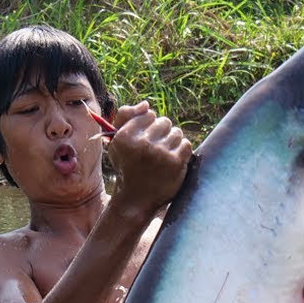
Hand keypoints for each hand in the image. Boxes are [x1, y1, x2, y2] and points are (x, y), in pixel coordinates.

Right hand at [108, 101, 191, 216]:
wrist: (136, 198)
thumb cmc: (127, 167)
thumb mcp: (117, 142)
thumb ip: (125, 117)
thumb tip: (146, 104)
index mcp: (125, 136)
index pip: (148, 114)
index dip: (150, 125)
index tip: (147, 138)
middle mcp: (142, 143)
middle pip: (164, 122)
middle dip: (163, 132)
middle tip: (157, 148)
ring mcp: (160, 153)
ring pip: (177, 132)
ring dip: (173, 142)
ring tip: (165, 154)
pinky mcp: (175, 162)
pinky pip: (186, 144)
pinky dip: (183, 150)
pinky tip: (174, 159)